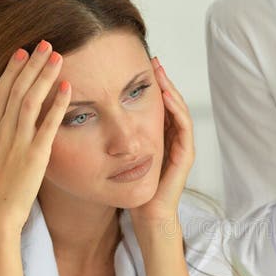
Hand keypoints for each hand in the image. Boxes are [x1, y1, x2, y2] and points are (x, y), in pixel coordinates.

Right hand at [0, 41, 70, 233]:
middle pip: (17, 88)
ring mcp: (18, 141)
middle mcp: (2, 131)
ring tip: (58, 56)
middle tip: (46, 44)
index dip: (12, 69)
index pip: (1, 91)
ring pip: (31, 99)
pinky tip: (68, 87)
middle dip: (32, 64)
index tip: (22, 52)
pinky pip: (48, 123)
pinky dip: (58, 103)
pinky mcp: (36, 155)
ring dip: (45, 75)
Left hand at [129, 57, 194, 230]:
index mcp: (157, 137)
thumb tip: (91, 114)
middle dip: (163, 81)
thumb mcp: (117, 157)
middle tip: (153, 60)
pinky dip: (176, 110)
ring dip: (171, 90)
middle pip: (170, 103)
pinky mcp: (184, 156)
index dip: (151, 85)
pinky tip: (166, 97)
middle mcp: (171, 139)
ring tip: (161, 73)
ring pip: (179, 111)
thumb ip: (112, 137)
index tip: (139, 66)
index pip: (157, 105)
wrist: (146, 216)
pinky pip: (183, 128)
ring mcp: (181, 147)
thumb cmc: (130, 190)